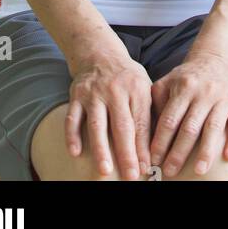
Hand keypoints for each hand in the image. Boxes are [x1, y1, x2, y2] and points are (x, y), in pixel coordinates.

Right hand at [64, 47, 152, 179]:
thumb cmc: (126, 77)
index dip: (143, 147)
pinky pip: (72, 118)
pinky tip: (75, 152)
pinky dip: (72, 135)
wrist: (100, 53)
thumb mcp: (143, 87)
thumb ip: (148, 113)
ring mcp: (94, 93)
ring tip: (104, 169)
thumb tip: (155, 147)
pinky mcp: (76, 95)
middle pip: (122, 126)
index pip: (141, 123)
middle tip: (130, 176)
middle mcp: (115, 91)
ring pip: (97, 124)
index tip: (144, 168)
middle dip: (126, 153)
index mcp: (136, 89)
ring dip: (101, 148)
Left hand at [149, 51, 227, 177]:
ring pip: (214, 127)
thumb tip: (146, 135)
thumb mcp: (168, 82)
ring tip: (199, 171)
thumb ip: (157, 104)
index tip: (154, 160)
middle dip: (179, 153)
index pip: (170, 120)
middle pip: (190, 127)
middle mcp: (204, 91)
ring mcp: (223, 96)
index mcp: (184, 86)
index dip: (161, 142)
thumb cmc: (187, 77)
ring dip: (206, 151)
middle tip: (170, 171)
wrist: (215, 59)